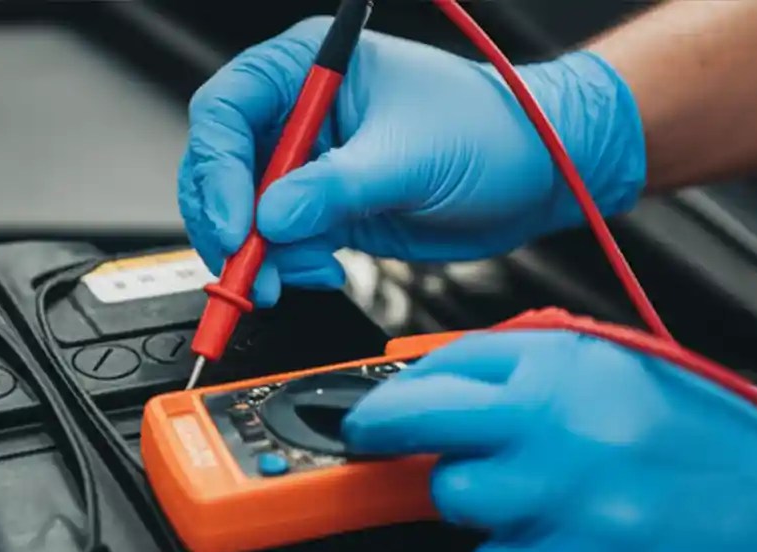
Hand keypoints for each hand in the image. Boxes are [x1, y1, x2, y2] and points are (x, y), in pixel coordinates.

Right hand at [177, 17, 646, 306]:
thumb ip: (335, 189)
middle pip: (222, 167)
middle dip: (228, 223)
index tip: (237, 224)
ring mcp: (309, 166)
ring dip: (259, 257)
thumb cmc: (492, 130)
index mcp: (310, 68)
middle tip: (246, 268)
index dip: (219, 169)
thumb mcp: (410, 156)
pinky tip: (324, 271)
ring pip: (246, 215)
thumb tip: (270, 221)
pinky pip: (279, 244)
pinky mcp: (324, 211)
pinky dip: (288, 267)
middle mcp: (300, 114)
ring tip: (293, 278)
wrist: (537, 176)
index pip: (227, 110)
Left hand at [343, 330, 756, 551]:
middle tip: (376, 443)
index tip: (374, 407)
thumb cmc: (724, 439)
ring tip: (524, 495)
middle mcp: (562, 424)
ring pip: (453, 499)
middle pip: (416, 423)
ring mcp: (568, 502)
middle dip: (384, 433)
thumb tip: (445, 381)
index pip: (443, 364)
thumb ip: (535, 370)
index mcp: (573, 365)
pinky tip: (558, 541)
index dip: (396, 390)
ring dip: (470, 500)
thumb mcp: (628, 370)